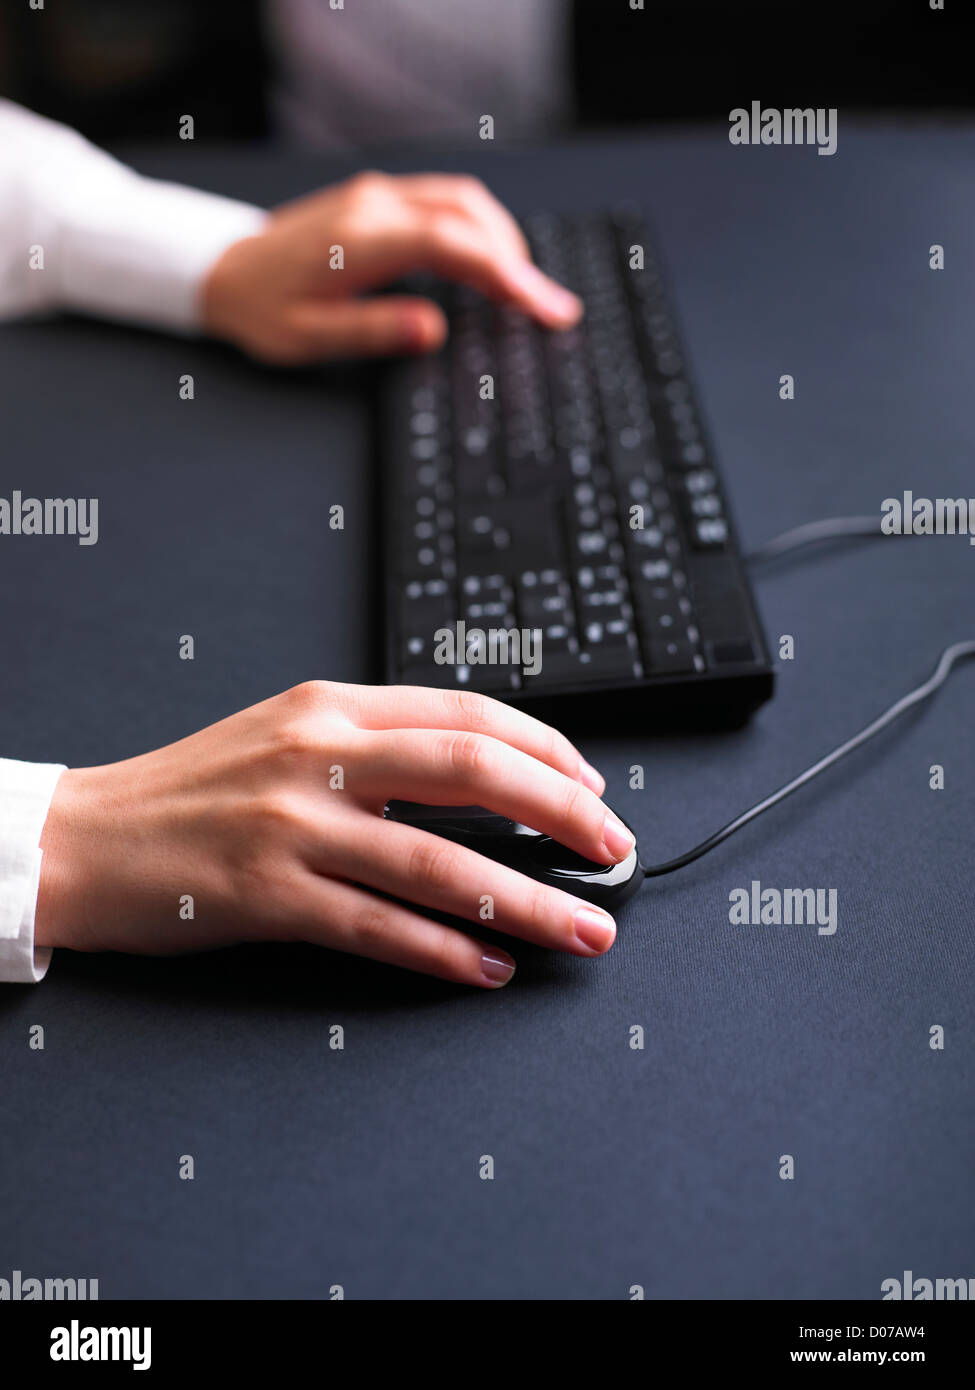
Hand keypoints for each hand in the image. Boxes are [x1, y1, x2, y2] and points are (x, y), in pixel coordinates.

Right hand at [35, 682, 632, 987]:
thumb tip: (484, 784)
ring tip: (580, 929)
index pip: (464, 713)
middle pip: (471, 772)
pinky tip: (487, 969)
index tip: (591, 787)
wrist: (87, 837)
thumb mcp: (286, 733)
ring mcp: (293, 827)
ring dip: (525, 901)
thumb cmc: (192, 789)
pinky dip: (444, 953)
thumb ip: (374, 745)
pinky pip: (378, 929)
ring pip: (438, 863)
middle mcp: (318, 754)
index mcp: (330, 707)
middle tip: (614, 851)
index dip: (545, 749)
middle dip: (563, 813)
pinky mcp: (268, 897)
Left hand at [200, 171, 581, 363]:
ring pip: (462, 200)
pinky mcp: (377, 200)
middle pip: (469, 216)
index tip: (544, 306)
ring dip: (502, 241)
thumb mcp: (308, 337)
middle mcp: (373, 206)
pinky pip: (443, 202)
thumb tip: (431, 330)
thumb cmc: (260, 309)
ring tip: (525, 290)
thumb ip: (373, 332)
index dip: (507, 275)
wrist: (221, 269)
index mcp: (360, 240)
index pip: (455, 246)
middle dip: (519, 261)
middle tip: (549, 308)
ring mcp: (376, 196)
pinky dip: (479, 230)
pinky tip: (490, 262)